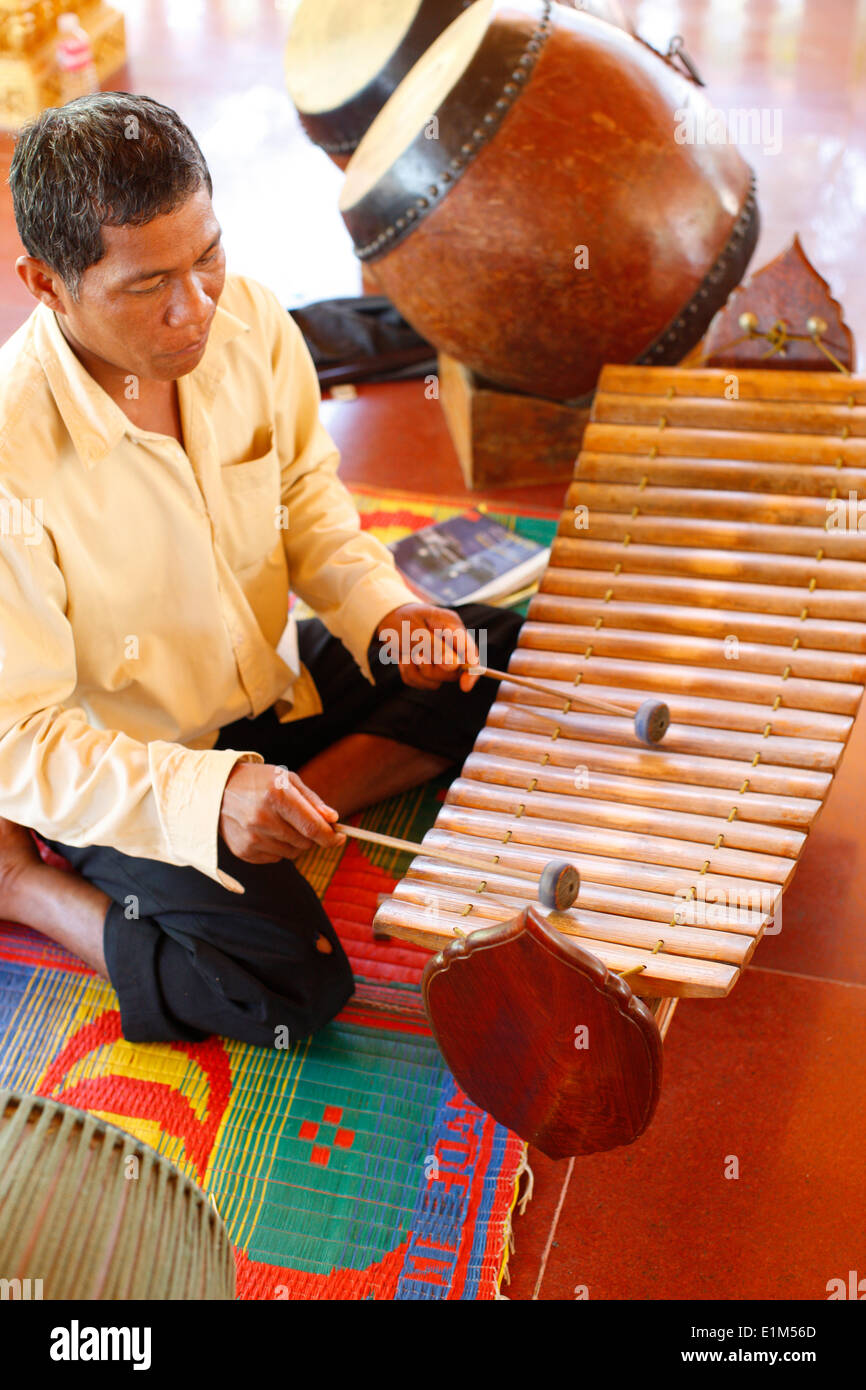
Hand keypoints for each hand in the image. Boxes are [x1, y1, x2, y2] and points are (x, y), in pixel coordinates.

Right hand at [219, 762, 345, 863]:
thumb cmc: (258, 782)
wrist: (216, 791)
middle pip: (305, 843)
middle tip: (307, 824)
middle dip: (313, 836)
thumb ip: (313, 801)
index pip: (312, 827)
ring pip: (292, 853)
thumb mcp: (287, 780)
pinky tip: (267, 831)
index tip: (341, 837)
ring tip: (281, 824)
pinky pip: (276, 858)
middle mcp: (262, 818)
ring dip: (296, 842)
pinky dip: (278, 848)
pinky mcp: (244, 851)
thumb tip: (333, 820)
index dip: (331, 836)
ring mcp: (251, 837)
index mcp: (276, 795)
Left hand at [375, 603, 480, 691]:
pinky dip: (411, 674)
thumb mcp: (412, 631)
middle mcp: (451, 642)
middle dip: (431, 669)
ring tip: (405, 654)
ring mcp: (442, 657)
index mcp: (451, 626)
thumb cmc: (400, 620)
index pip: (470, 651)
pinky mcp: (431, 668)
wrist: (385, 620)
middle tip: (414, 656)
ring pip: (437, 680)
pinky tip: (403, 660)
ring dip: (417, 671)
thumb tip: (455, 666)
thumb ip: (435, 648)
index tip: (465, 686)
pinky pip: (424, 683)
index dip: (472, 670)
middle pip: (454, 671)